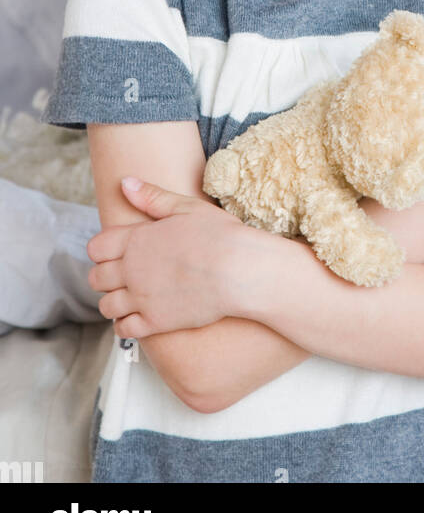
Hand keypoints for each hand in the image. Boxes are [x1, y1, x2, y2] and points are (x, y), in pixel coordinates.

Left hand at [86, 178, 247, 338]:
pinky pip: (124, 330)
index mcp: (137, 239)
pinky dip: (124, 325)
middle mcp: (132, 270)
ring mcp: (142, 298)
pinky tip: (137, 318)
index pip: (96, 248)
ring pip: (106, 306)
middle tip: (121, 276)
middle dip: (105, 276)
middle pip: (96, 278)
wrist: (239, 271)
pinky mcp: (155, 322)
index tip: (115, 252)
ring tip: (128, 298)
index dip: (103, 250)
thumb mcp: (187, 207)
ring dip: (113, 302)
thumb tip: (125, 183)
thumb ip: (152, 197)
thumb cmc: (219, 236)